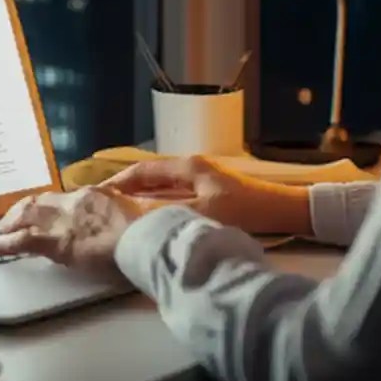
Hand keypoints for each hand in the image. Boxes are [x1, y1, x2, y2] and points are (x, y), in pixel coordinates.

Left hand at [0, 186, 144, 272]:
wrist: (147, 242)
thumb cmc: (148, 233)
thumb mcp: (140, 213)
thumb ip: (125, 212)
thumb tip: (121, 219)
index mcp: (96, 195)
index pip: (64, 198)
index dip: (49, 206)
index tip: (44, 211)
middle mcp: (75, 202)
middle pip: (40, 202)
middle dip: (23, 211)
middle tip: (11, 220)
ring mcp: (64, 220)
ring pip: (27, 217)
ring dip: (11, 224)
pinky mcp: (57, 242)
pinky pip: (22, 241)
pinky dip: (3, 244)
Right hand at [101, 156, 311, 235]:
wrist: (283, 210)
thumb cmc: (245, 211)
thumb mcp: (202, 213)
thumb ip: (166, 211)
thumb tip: (132, 214)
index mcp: (186, 166)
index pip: (142, 171)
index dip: (118, 183)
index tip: (98, 196)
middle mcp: (190, 166)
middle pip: (149, 175)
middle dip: (125, 189)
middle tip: (104, 206)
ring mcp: (200, 176)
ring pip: (160, 183)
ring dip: (140, 195)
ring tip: (120, 211)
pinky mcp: (209, 188)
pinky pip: (172, 191)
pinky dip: (156, 200)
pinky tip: (150, 214)